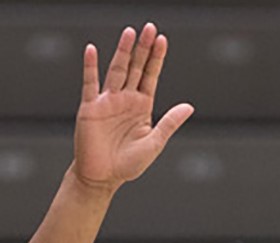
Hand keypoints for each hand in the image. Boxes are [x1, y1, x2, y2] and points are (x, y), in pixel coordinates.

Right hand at [71, 24, 193, 190]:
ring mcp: (107, 102)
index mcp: (142, 106)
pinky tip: (92, 50)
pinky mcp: (90, 108)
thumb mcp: (154, 143)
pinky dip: (90, 67)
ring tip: (130, 32)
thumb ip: (169, 123)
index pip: (150, 76)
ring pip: (116, 70)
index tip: (162, 39)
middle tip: (149, 27)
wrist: (101, 178)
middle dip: (142, 48)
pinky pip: (90, 83)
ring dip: (122, 51)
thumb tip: (189, 106)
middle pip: (135, 67)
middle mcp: (125, 99)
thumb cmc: (127, 165)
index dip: (156, 58)